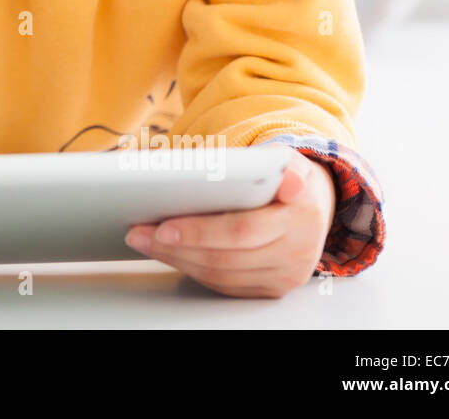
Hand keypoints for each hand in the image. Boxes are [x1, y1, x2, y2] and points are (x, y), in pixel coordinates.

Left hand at [124, 150, 336, 297]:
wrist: (311, 205)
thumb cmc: (285, 178)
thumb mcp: (286, 159)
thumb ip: (281, 165)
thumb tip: (290, 183)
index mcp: (299, 217)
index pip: (241, 231)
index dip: (199, 232)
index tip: (163, 227)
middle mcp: (296, 253)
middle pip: (224, 258)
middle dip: (175, 247)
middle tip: (137, 233)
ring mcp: (285, 276)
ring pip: (220, 276)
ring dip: (176, 260)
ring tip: (143, 240)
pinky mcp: (271, 289)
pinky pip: (225, 286)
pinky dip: (192, 269)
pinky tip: (168, 253)